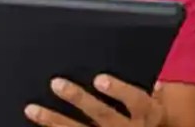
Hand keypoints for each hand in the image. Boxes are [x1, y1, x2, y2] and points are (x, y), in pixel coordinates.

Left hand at [25, 76, 164, 126]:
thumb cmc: (156, 119)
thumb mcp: (162, 104)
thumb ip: (155, 89)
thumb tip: (150, 73)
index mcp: (149, 114)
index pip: (136, 101)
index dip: (119, 90)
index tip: (100, 79)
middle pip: (103, 115)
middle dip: (79, 99)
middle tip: (56, 83)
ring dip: (55, 121)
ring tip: (32, 109)